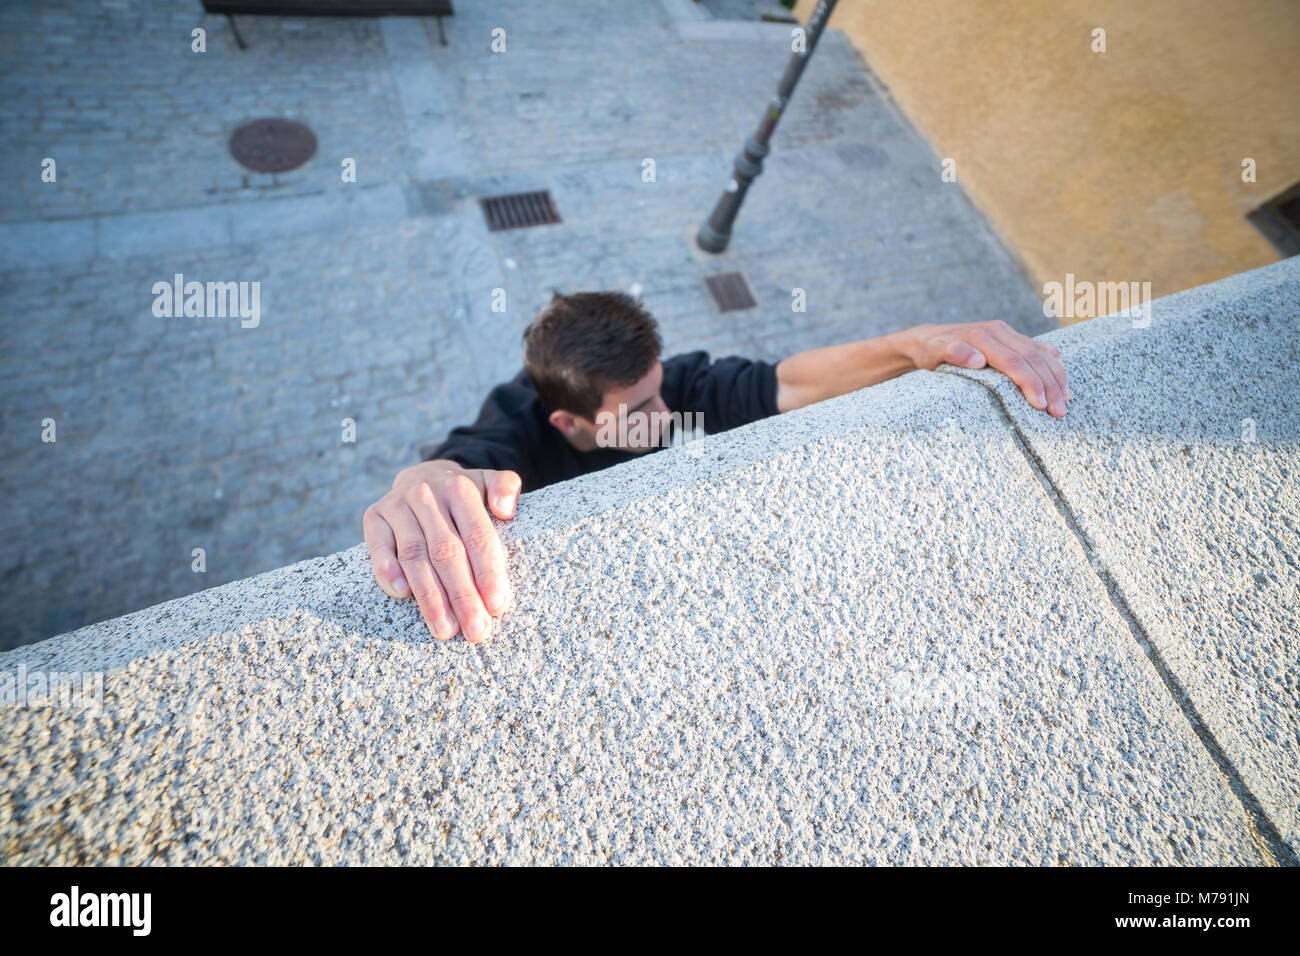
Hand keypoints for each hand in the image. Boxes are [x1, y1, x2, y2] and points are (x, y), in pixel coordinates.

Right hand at [363, 460, 521, 642]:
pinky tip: (402, 595)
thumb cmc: (462, 494)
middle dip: (462, 595)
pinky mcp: (374, 516)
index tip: (496, 605)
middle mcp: (426, 495)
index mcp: (459, 489)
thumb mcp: (490, 482)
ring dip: (429, 597)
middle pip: (446, 552)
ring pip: (414, 556)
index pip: (478, 536)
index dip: (488, 572)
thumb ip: (506, 487)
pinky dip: (388, 572)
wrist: (422, 476)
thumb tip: (506, 509)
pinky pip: (379, 548)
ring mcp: (397, 505)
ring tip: (444, 628)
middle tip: (475, 629)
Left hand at [907, 320, 1070, 415]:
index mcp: (983, 336)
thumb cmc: (930, 351)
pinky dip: (1053, 365)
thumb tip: (977, 359)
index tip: (1039, 406)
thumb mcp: (932, 353)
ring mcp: (1008, 333)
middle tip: (1059, 412)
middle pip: (1033, 359)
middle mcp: (999, 331)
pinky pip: (1040, 349)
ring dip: (1057, 378)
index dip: (1030, 383)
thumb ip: (952, 353)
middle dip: (1050, 386)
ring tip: (1065, 402)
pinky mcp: (1012, 337)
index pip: (1014, 362)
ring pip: (1041, 353)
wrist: (929, 338)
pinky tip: (1062, 382)